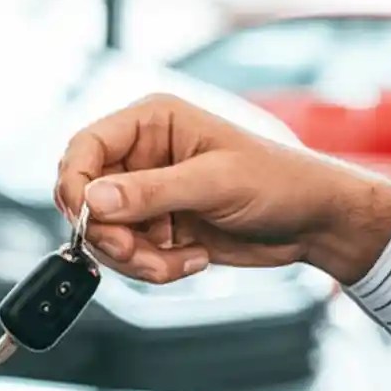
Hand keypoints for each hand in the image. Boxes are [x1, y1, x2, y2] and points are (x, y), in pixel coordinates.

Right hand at [54, 93, 390, 284]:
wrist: (315, 222)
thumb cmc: (279, 181)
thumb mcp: (215, 182)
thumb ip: (151, 192)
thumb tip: (93, 200)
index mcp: (152, 121)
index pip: (85, 147)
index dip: (75, 184)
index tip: (86, 220)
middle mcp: (142, 155)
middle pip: (87, 197)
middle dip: (109, 234)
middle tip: (136, 253)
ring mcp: (148, 194)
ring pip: (105, 234)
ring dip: (135, 259)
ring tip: (179, 262)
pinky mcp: (158, 227)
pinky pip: (129, 255)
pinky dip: (153, 268)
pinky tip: (192, 260)